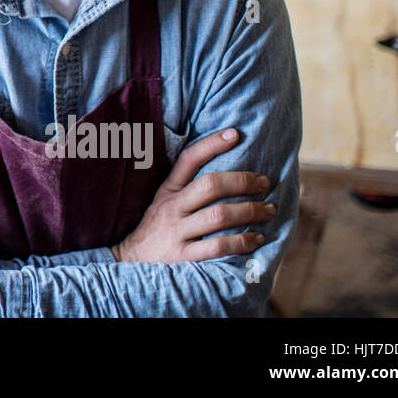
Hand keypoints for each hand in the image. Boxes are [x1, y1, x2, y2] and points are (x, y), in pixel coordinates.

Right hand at [112, 127, 273, 262]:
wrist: (129, 263)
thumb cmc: (155, 230)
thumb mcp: (162, 203)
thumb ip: (185, 188)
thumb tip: (223, 173)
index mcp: (167, 191)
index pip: (188, 160)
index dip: (211, 144)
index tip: (235, 134)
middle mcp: (172, 208)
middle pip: (210, 186)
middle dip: (242, 182)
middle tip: (264, 182)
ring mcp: (177, 233)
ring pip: (218, 215)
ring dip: (249, 211)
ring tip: (268, 210)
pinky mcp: (183, 257)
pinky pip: (217, 246)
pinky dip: (241, 242)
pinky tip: (256, 239)